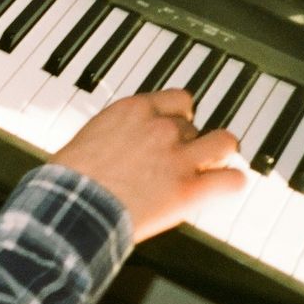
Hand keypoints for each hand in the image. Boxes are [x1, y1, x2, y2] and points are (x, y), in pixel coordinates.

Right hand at [49, 89, 245, 242]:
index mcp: (135, 110)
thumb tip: (122, 141)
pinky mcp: (189, 190)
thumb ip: (118, 132)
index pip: (179, 99)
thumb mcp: (91, 136)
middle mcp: (162, 128)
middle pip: (194, 126)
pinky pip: (231, 181)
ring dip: (219, 153)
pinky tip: (226, 185)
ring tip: (214, 165)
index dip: (181, 115)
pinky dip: (232, 183)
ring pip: (224, 143)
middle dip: (189, 142)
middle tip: (181, 158)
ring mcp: (179, 158)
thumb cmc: (71, 176)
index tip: (179, 124)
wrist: (72, 204)